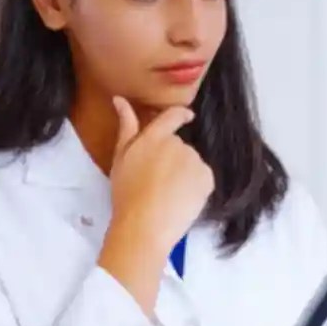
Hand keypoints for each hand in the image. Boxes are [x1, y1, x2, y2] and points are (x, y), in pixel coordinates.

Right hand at [107, 96, 213, 252]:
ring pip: (191, 164)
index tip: (186, 117)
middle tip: (157, 183)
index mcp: (154, 137)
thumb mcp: (120, 158)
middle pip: (179, 146)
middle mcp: (177, 144)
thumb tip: (120, 100)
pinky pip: (202, 179)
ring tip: (167, 196)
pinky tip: (180, 201)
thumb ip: (126, 127)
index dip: (180, 115)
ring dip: (183, 175)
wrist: (144, 226)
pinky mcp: (206, 178)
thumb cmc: (126, 195)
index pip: (172, 116)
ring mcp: (194, 161)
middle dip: (172, 160)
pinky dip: (195, 188)